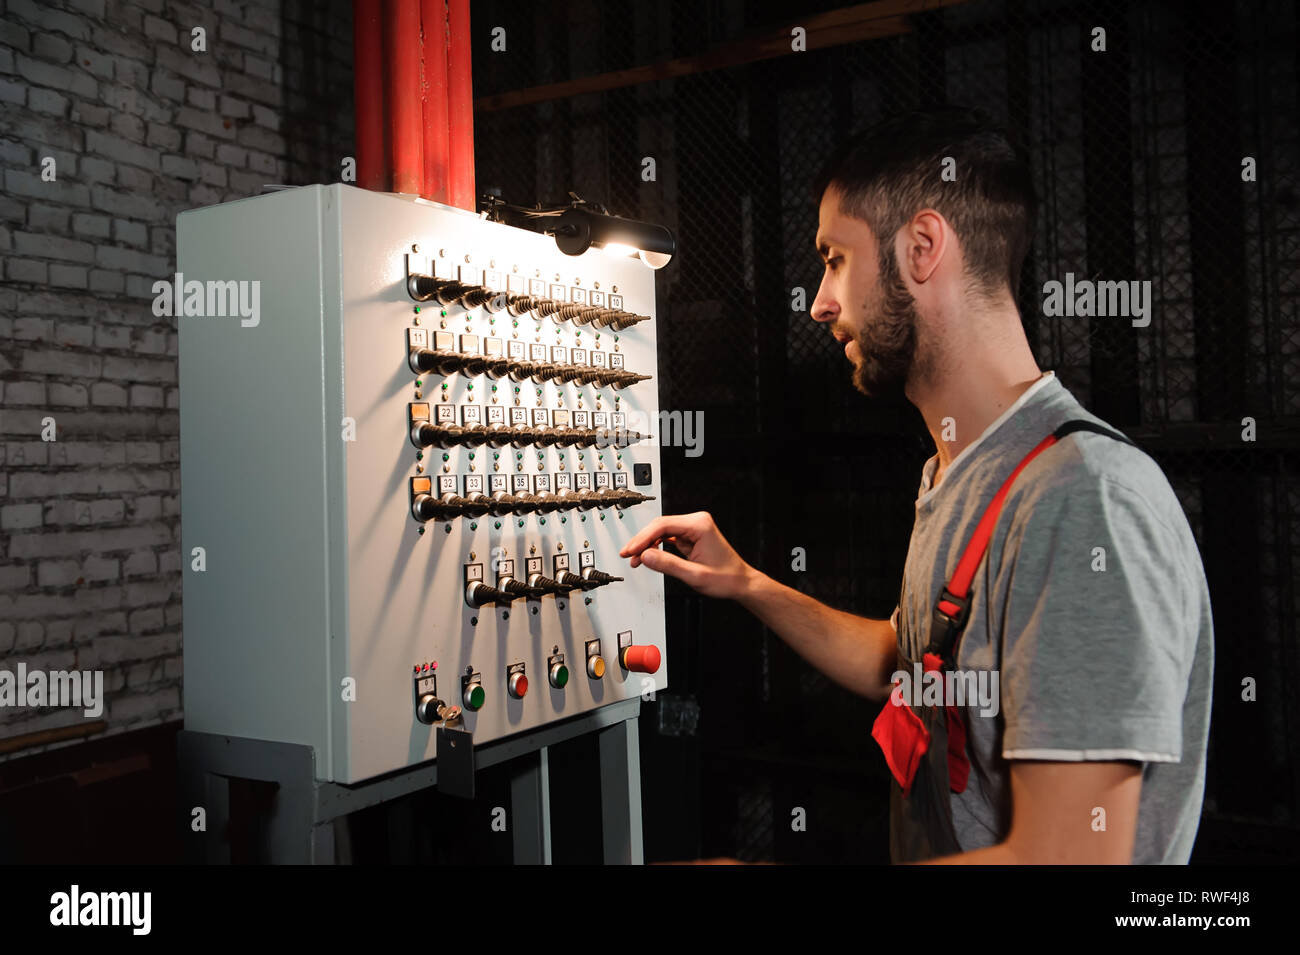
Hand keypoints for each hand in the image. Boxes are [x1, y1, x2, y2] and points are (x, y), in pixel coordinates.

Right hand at [619, 511, 755, 599]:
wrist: (740, 583)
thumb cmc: (726, 578)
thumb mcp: (694, 575)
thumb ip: (668, 565)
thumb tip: (645, 556)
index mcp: (699, 525)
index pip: (663, 525)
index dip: (642, 538)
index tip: (630, 550)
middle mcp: (697, 522)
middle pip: (659, 526)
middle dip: (641, 541)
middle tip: (627, 554)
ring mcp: (693, 528)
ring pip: (661, 531)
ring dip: (647, 545)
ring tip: (634, 559)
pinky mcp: (691, 536)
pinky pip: (667, 537)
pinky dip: (656, 547)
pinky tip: (646, 555)